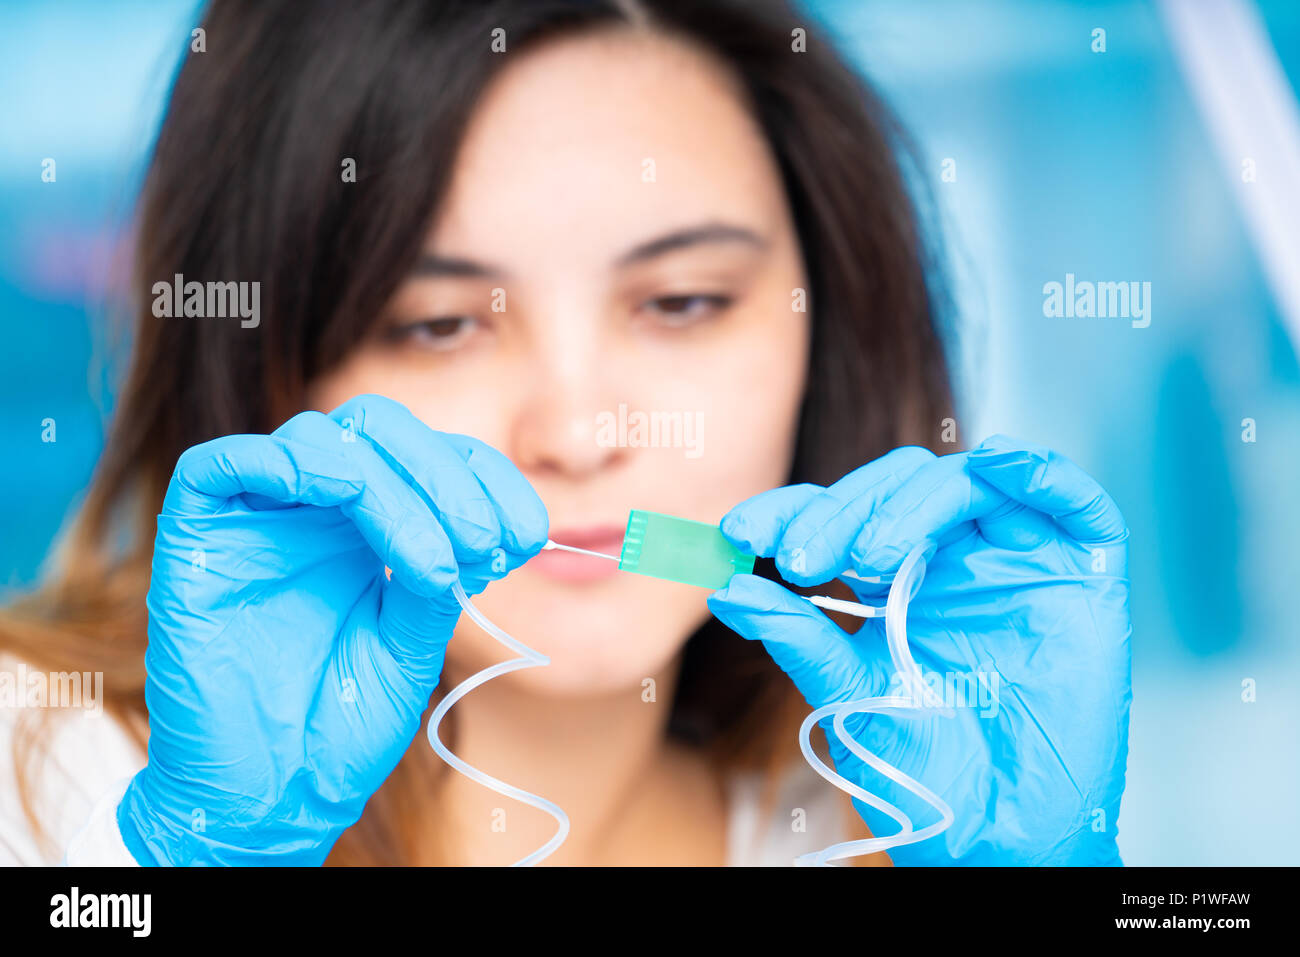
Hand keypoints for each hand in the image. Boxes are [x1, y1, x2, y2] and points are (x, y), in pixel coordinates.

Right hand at [117, 394, 547, 864]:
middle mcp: (317, 508)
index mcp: (375, 524)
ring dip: (385, 486)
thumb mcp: (411, 642)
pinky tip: (329, 492)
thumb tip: (487, 527)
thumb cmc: (340, 724)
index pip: (433, 457)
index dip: (486, 478)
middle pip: (378, 430)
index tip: (530, 536)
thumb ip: (436, 575)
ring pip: (315, 439)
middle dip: (443, 477)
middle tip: (479, 544)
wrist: (270, 794)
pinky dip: (271, 463)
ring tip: (427, 564)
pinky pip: (214, 468)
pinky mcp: (195, 539)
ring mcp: (257, 518)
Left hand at [708, 435, 1131, 864]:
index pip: (844, 514)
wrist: (998, 837)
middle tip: (802, 560)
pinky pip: (1076, 506)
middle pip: (902, 485)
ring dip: (914, 503)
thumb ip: (797, 637)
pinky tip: (1001, 463)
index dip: (793, 510)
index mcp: (897, 576)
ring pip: (971, 483)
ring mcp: (1018, 561)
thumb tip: (726, 590)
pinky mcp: (1083, 578)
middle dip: (844, 511)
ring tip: (869, 557)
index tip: (738, 534)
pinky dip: (1045, 474)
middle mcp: (956, 557)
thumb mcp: (850, 694)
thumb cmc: (924, 772)